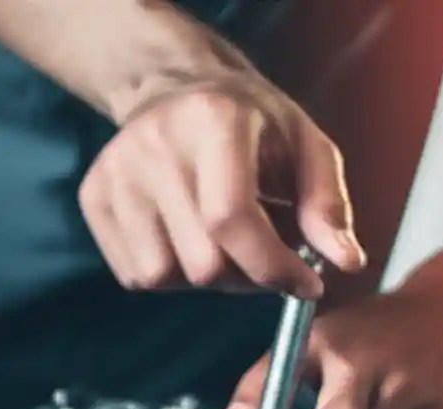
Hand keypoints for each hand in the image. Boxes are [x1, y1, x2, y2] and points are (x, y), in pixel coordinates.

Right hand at [78, 76, 367, 296]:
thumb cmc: (256, 124)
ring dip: (212, 279)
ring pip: (167, 275)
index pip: (232, 219)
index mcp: (214, 122)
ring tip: (230, 243)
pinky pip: (138, 275)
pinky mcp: (94, 197)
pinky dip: (176, 275)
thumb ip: (329, 205)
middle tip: (272, 259)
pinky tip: (194, 240)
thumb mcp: (309, 148)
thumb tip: (348, 263)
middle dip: (252, 277)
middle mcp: (155, 145)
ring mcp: (116, 172)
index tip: (308, 285)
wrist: (177, 90)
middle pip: (204, 261)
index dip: (275, 267)